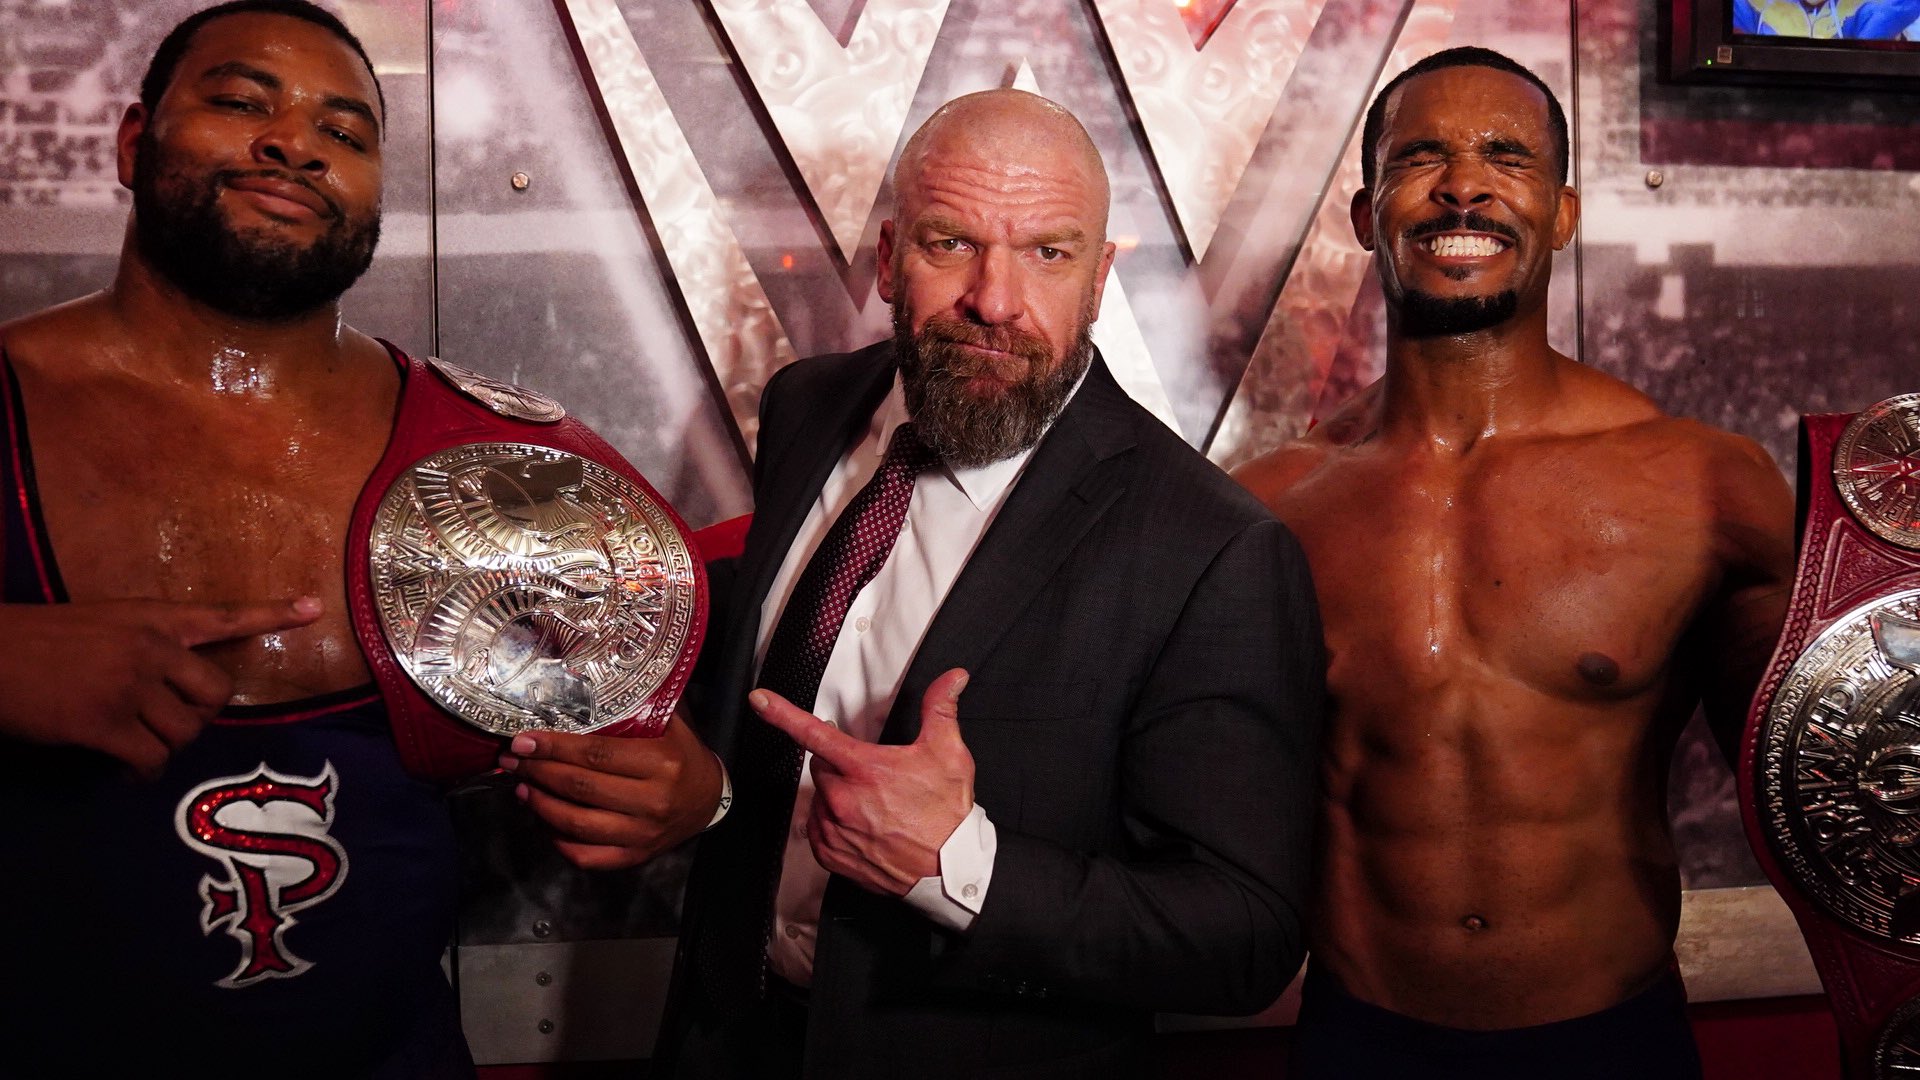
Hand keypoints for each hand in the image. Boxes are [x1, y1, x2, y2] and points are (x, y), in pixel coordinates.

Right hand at [0, 597, 323, 775]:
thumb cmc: (36, 640)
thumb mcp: (101, 625)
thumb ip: (144, 647)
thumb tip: (167, 688)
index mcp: (152, 618)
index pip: (224, 615)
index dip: (272, 614)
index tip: (316, 608)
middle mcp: (151, 648)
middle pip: (216, 692)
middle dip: (201, 715)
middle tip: (172, 723)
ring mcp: (129, 686)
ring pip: (185, 732)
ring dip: (167, 747)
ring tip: (140, 747)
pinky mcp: (104, 724)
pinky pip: (150, 759)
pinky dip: (143, 773)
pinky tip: (126, 771)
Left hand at [502, 709, 723, 869]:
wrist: (709, 800)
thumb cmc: (682, 755)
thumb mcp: (670, 724)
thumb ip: (635, 707)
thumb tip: (581, 685)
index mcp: (661, 763)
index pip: (596, 754)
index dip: (554, 748)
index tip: (523, 741)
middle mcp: (652, 801)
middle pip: (581, 788)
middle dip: (538, 772)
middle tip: (511, 761)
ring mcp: (642, 835)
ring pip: (577, 824)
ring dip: (540, 805)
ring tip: (521, 787)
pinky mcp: (634, 857)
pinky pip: (586, 856)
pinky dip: (558, 841)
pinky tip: (544, 821)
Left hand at [751, 667, 973, 897]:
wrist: (947, 869)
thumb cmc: (945, 814)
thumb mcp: (948, 754)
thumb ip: (940, 709)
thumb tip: (952, 679)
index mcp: (865, 768)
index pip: (814, 733)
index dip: (782, 713)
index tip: (759, 700)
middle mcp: (844, 799)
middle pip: (822, 767)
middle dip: (841, 766)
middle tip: (874, 778)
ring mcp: (834, 829)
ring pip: (820, 798)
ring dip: (837, 796)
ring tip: (873, 807)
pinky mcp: (831, 854)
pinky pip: (817, 829)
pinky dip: (832, 824)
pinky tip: (861, 826)